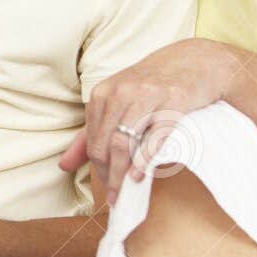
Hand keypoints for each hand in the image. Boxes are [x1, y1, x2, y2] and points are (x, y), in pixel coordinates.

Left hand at [64, 37, 237, 200]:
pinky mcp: (173, 102)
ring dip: (121, 172)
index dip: (97, 167)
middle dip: (108, 174)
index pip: (92, 140)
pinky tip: (140, 174)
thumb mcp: (116, 103)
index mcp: (103, 93)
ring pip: (124, 141)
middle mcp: (121, 92)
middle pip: (105, 143)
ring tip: (124, 191)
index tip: (106, 185)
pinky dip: (145, 158)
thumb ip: (89, 134)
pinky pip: (155, 135)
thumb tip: (64, 165)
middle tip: (115, 195)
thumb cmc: (151, 86)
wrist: (193, 62)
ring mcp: (147, 96)